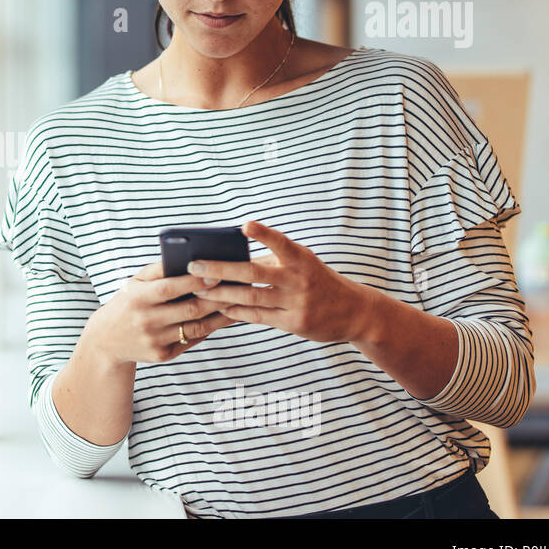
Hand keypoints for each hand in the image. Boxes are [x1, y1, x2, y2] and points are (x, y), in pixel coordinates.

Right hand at [80, 258, 235, 366]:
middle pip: (190, 309)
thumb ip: (159, 269)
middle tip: (239, 287)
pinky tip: (224, 318)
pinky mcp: (163, 355)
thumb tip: (190, 257)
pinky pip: (192, 340)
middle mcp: (146, 321)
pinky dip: (210, 329)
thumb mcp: (134, 282)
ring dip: (221, 315)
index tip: (216, 273)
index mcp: (138, 298)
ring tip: (238, 302)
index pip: (169, 288)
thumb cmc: (127, 303)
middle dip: (217, 298)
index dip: (194, 281)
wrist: (106, 340)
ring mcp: (155, 341)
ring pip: (197, 327)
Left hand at [189, 220, 377, 343]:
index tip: (245, 225)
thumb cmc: (318, 281)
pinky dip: (236, 311)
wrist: (355, 312)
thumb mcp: (304, 263)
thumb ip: (274, 260)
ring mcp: (296, 302)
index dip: (264, 234)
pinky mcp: (294, 323)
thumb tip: (233, 257)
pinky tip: (219, 306)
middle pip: (253, 272)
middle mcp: (299, 279)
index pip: (281, 243)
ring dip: (221, 293)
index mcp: (301, 259)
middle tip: (194, 265)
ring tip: (198, 288)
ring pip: (250, 297)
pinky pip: (258, 316)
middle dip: (221, 269)